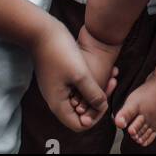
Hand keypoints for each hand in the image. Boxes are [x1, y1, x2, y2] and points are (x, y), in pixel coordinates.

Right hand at [31, 17, 114, 131]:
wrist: (42, 31)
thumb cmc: (60, 52)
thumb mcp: (80, 74)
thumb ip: (92, 93)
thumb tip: (102, 108)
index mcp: (59, 104)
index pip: (80, 125)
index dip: (95, 117)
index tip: (105, 100)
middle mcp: (56, 100)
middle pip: (81, 111)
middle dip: (99, 100)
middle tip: (113, 82)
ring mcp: (57, 88)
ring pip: (81, 98)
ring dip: (96, 89)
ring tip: (111, 74)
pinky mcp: (58, 78)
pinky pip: (76, 87)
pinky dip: (89, 82)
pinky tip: (100, 69)